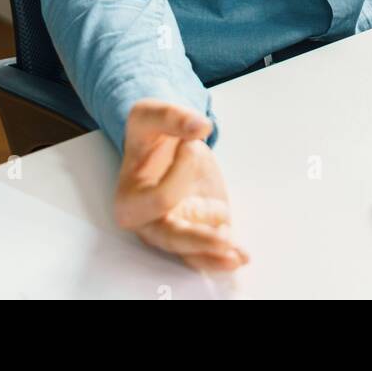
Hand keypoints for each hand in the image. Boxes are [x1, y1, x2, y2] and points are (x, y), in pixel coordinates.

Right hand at [114, 100, 249, 271]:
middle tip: (225, 235)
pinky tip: (241, 255)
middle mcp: (149, 223)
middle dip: (198, 239)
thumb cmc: (151, 134)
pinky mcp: (195, 231)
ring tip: (238, 255)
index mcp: (130, 200)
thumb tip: (199, 126)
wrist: (166, 144)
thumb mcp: (153, 114)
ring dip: (214, 255)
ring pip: (191, 252)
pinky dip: (222, 256)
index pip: (161, 198)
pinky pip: (205, 252)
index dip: (181, 173)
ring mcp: (173, 230)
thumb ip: (173, 117)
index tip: (191, 146)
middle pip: (173, 238)